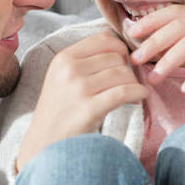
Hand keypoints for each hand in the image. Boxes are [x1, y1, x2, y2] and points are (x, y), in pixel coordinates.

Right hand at [16, 32, 147, 170]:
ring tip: (134, 94)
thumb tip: (117, 41)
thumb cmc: (60, 111)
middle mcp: (69, 70)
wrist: (44, 144)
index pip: (103, 39)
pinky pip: (124, 92)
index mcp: (63, 58)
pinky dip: (138, 93)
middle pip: (116, 57)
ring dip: (135, 83)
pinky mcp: (89, 109)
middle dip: (128, 69)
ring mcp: (78, 89)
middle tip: (129, 83)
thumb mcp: (62, 78)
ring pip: (122, 73)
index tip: (124, 63)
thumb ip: (85, 59)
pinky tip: (140, 98)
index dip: (120, 49)